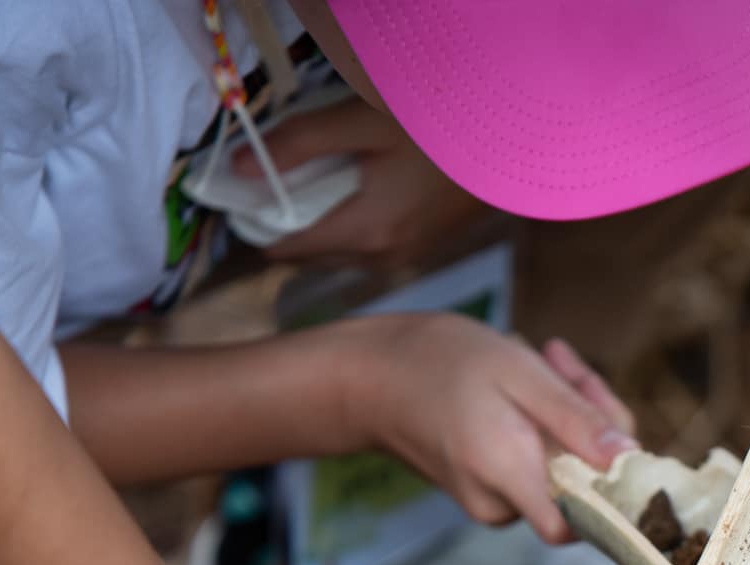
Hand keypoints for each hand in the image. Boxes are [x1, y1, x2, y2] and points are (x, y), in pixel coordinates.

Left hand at [234, 99, 487, 265]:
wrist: (510, 144)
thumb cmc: (439, 127)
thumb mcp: (363, 121)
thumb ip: (299, 144)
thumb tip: (239, 168)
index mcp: (365, 231)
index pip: (282, 248)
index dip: (254, 218)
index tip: (244, 186)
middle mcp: (381, 258)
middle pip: (305, 254)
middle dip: (285, 219)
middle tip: (280, 174)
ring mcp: (401, 257)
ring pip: (333, 252)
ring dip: (317, 222)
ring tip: (318, 179)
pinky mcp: (415, 249)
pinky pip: (361, 246)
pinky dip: (346, 223)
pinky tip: (356, 187)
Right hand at [328, 315, 634, 542]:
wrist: (367, 377)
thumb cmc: (438, 363)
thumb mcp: (518, 373)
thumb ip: (575, 418)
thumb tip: (629, 457)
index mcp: (509, 475)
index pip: (582, 523)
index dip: (613, 484)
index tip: (612, 427)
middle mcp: (501, 504)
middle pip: (580, 481)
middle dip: (587, 416)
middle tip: (559, 358)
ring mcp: (491, 502)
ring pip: (560, 465)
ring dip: (563, 410)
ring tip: (535, 358)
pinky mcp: (487, 490)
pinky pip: (535, 462)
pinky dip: (539, 420)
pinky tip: (519, 381)